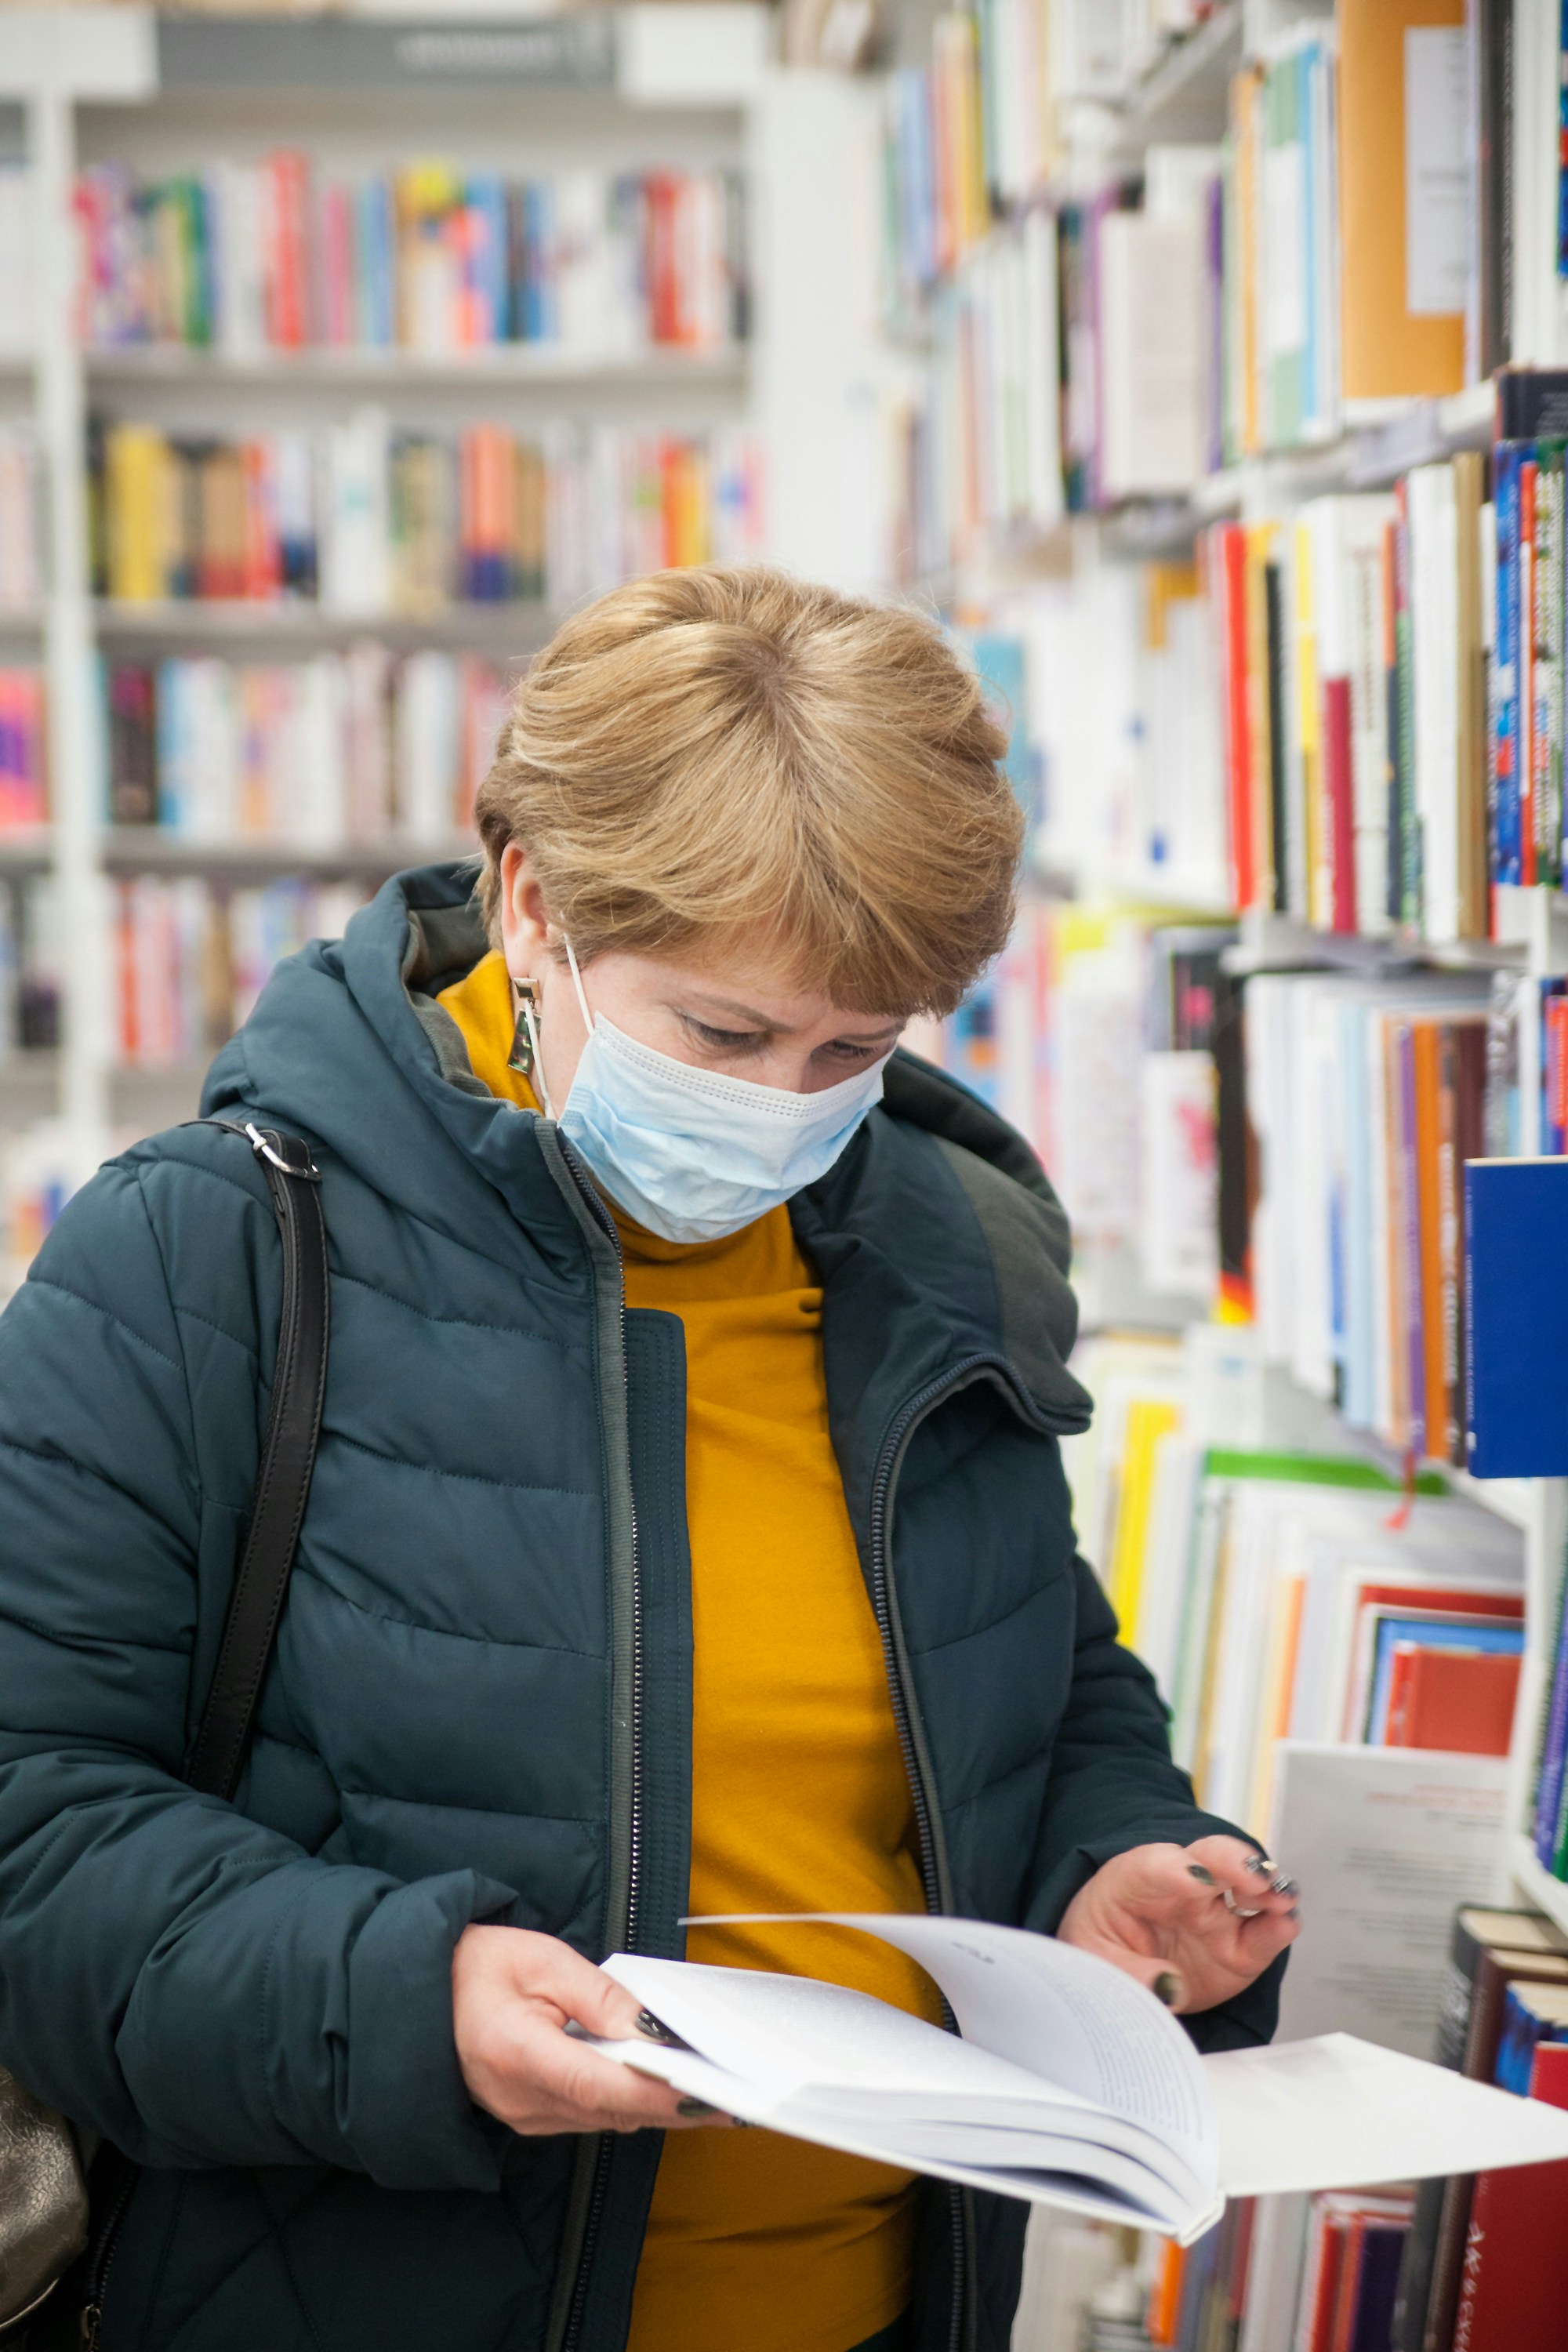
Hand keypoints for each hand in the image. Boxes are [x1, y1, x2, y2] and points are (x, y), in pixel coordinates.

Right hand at [452, 1925, 731, 2134]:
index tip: (703, 2091)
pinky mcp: (532, 2117)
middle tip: (728, 2091)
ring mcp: (524, 2116)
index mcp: (515, 2053)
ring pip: (606, 2118)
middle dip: (672, 2103)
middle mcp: (521, 2099)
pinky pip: (591, 2115)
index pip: (597, 2084)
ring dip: (656, 2105)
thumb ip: (599, 1995)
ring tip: (708, 2086)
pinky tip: (659, 2083)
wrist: (423, 1994)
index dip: (653, 2091)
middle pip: (612, 2109)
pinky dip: (628, 2101)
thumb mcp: (541, 1960)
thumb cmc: (476, 1967)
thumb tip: (651, 2028)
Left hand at [1055, 1836, 1298, 2015]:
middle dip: (1235, 1862)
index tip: (1195, 1880)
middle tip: (1254, 1876)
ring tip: (1281, 1898)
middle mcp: (1182, 1888)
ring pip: (1248, 1886)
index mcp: (1134, 1879)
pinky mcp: (1240, 1947)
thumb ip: (1127, 1973)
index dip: (1177, 1868)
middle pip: (1212, 1857)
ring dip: (1268, 1887)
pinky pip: (1265, 1932)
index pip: (1155, 1864)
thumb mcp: (1093, 1958)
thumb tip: (1168, 1987)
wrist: (1117, 1965)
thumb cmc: (1101, 1944)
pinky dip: (1280, 1925)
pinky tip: (1285, 1922)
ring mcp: (1215, 1915)